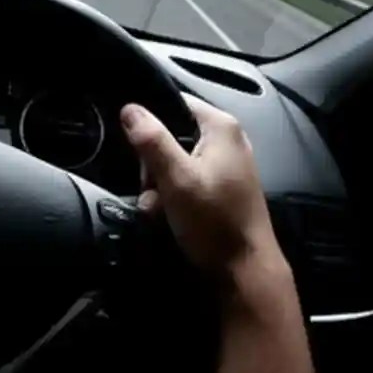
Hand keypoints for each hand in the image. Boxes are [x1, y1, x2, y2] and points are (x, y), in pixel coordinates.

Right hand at [119, 95, 278, 274]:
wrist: (244, 270)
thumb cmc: (213, 221)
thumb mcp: (176, 178)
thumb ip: (152, 140)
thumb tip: (129, 108)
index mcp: (221, 127)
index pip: (175, 102)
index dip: (149, 121)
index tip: (134, 148)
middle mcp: (228, 140)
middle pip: (172, 134)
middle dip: (152, 163)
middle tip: (151, 189)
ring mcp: (227, 165)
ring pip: (175, 161)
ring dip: (159, 184)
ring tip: (158, 208)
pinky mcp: (223, 188)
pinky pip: (187, 180)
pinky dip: (173, 195)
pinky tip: (168, 215)